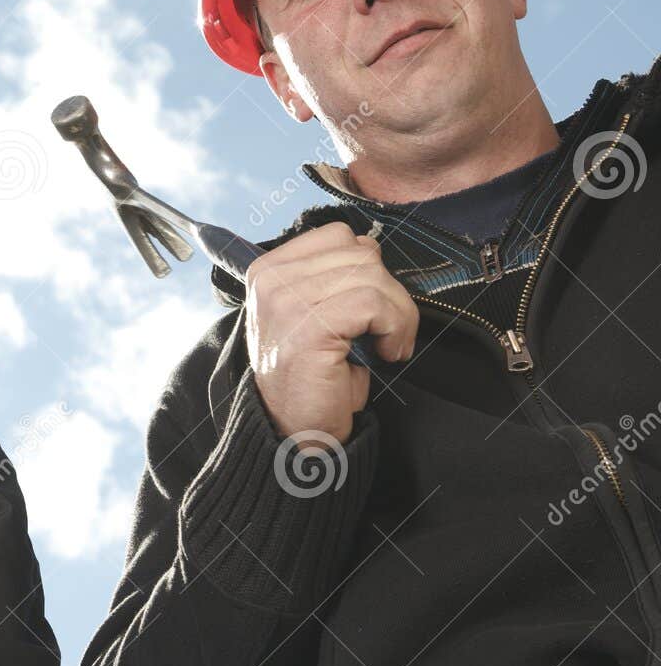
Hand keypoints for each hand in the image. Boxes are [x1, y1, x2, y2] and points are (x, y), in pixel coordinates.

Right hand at [244, 221, 418, 443]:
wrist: (296, 430)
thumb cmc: (311, 376)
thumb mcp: (313, 313)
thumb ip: (330, 277)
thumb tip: (371, 250)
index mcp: (269, 270)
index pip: (338, 236)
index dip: (367, 269)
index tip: (369, 307)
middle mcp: (272, 280)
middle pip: (361, 253)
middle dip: (388, 293)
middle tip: (386, 331)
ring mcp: (286, 301)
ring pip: (372, 276)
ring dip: (396, 314)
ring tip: (386, 343)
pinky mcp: (309, 326)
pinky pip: (373, 304)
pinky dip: (394, 328)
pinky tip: (385, 352)